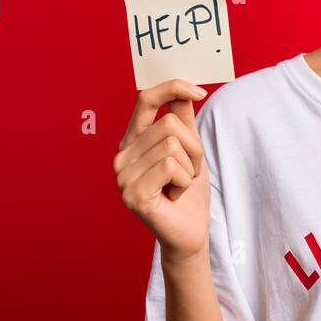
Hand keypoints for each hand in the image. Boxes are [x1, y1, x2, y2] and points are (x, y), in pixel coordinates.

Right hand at [114, 78, 210, 262]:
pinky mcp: (133, 194)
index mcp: (132, 141)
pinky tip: (175, 195)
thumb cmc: (188, 192)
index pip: (145, 100)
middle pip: (169, 124)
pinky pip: (170, 166)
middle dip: (193, 147)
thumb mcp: (190, 150)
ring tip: (181, 185)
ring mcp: (123, 176)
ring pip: (172, 144)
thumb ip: (183, 119)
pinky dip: (184, 180)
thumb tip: (184, 88)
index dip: (171, 88)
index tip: (199, 90)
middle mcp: (122, 156)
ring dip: (190, 166)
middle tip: (189, 171)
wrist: (190, 233)